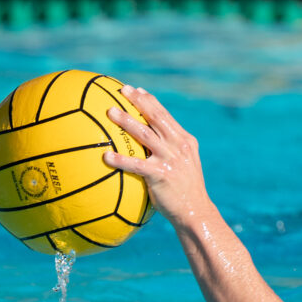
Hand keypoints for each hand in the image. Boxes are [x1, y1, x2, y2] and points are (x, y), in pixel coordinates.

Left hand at [103, 87, 213, 224]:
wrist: (195, 211)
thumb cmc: (185, 190)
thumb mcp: (184, 164)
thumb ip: (169, 151)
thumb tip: (146, 145)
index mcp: (184, 140)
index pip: (165, 115)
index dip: (150, 101)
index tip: (136, 90)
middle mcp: (178, 146)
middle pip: (156, 117)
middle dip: (138, 101)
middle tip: (122, 90)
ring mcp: (170, 159)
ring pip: (145, 134)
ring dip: (126, 121)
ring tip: (110, 112)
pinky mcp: (161, 174)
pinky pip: (136, 164)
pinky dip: (121, 159)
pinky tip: (105, 156)